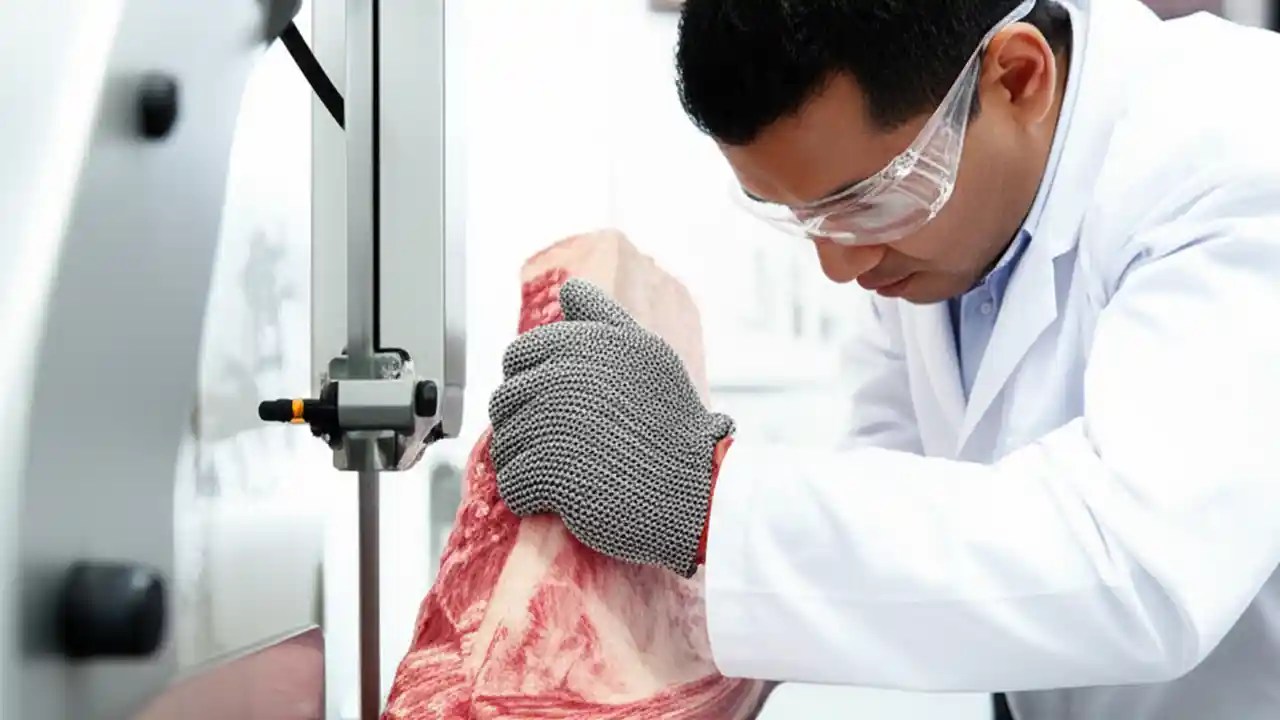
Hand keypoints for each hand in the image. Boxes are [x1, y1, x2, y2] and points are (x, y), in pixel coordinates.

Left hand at [488, 278, 734, 576]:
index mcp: (583, 342)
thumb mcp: (649, 355)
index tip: (561, 410)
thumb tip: (569, 290)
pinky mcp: (548, 470)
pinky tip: (564, 498)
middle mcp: (563, 374)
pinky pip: (512, 484)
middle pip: (504, 402)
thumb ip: (604, 317)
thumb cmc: (672, 425)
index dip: (532, 384)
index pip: (517, 356)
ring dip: (529, 464)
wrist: (695, 490)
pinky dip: (531, 498)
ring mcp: (552, 422)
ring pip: (504, 445)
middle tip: (568, 447)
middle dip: (526, 426)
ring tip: (572, 472)